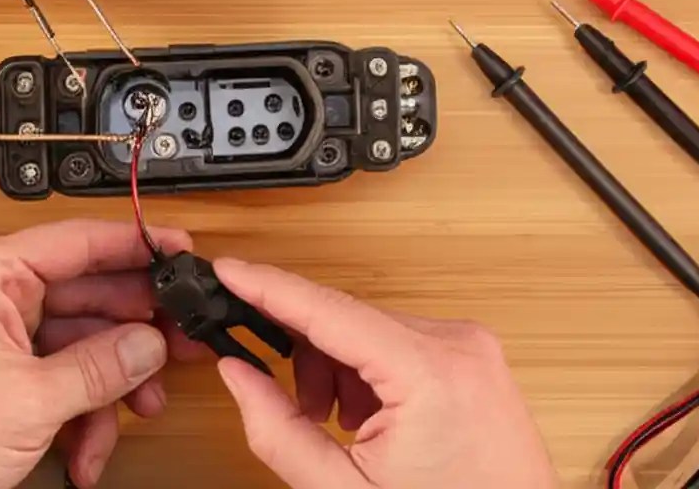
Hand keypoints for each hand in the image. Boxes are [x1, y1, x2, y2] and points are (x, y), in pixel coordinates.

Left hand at [0, 221, 202, 488]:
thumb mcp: (33, 400)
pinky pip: (52, 368)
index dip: (137, 245)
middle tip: (180, 344)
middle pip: (84, 294)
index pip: (77, 240)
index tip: (180, 249)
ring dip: (107, 383)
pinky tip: (88, 446)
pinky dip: (77, 405)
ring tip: (136, 409)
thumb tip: (149, 341)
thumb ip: (103, 364)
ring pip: (74, 339)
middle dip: (131, 334)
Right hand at [213, 259, 557, 488]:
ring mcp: (470, 347)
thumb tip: (237, 373)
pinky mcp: (472, 356)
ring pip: (368, 329)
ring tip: (337, 424)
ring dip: (336, 368)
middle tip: (289, 405)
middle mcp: (456, 343)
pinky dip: (368, 372)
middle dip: (303, 355)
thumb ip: (278, 429)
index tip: (226, 269)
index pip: (326, 310)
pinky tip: (367, 418)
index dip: (266, 286)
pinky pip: (398, 342)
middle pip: (346, 318)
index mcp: (429, 373)